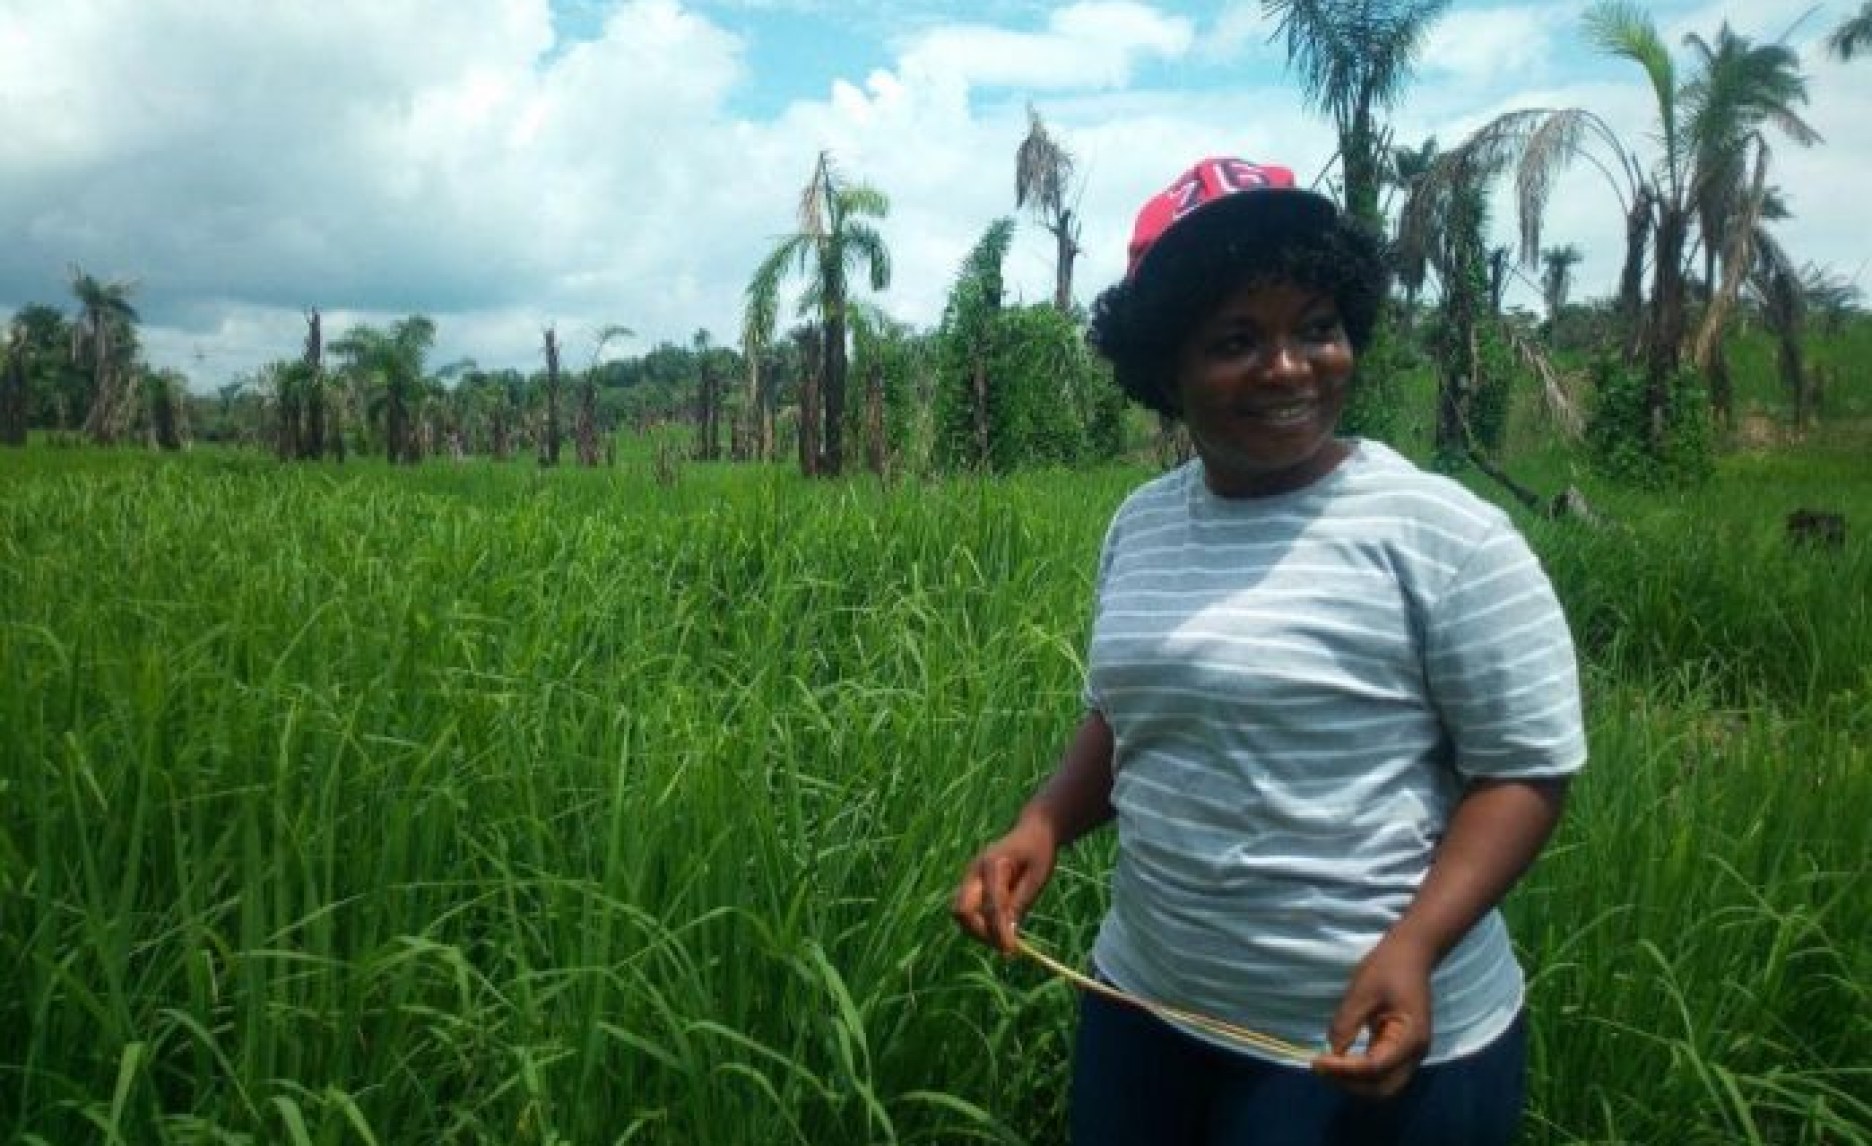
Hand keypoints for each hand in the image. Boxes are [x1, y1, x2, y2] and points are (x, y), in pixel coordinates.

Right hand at [950, 817, 1058, 953]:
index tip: (1011, 951)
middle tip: (1005, 946)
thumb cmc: (1039, 852)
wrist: (1033, 831)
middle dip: (979, 932)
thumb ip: (1021, 902)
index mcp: (991, 864)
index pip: (989, 906)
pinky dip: (981, 924)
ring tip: (1005, 940)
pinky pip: (969, 910)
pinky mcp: (972, 885)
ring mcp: (969, 878)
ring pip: (961, 914)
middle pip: (961, 911)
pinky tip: (1002, 930)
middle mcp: (974, 871)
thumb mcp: (1038, 876)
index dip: (998, 931)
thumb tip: (1009, 934)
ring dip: (978, 931)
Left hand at [1312, 934, 1434, 1098]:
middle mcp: (1414, 1053)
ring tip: (1326, 1067)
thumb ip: (1347, 1023)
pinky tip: (1337, 1062)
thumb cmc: (1388, 967)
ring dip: (1354, 1082)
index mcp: (1411, 1037)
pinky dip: (1358, 1073)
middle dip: (1350, 1084)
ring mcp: (1408, 1054)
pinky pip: (1379, 1072)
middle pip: (1383, 1088)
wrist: (1411, 954)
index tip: (1317, 1061)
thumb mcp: (1362, 991)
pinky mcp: (1398, 1050)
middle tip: (1320, 1068)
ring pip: (1382, 1085)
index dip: (1344, 1070)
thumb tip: (1331, 1052)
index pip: (1375, 1067)